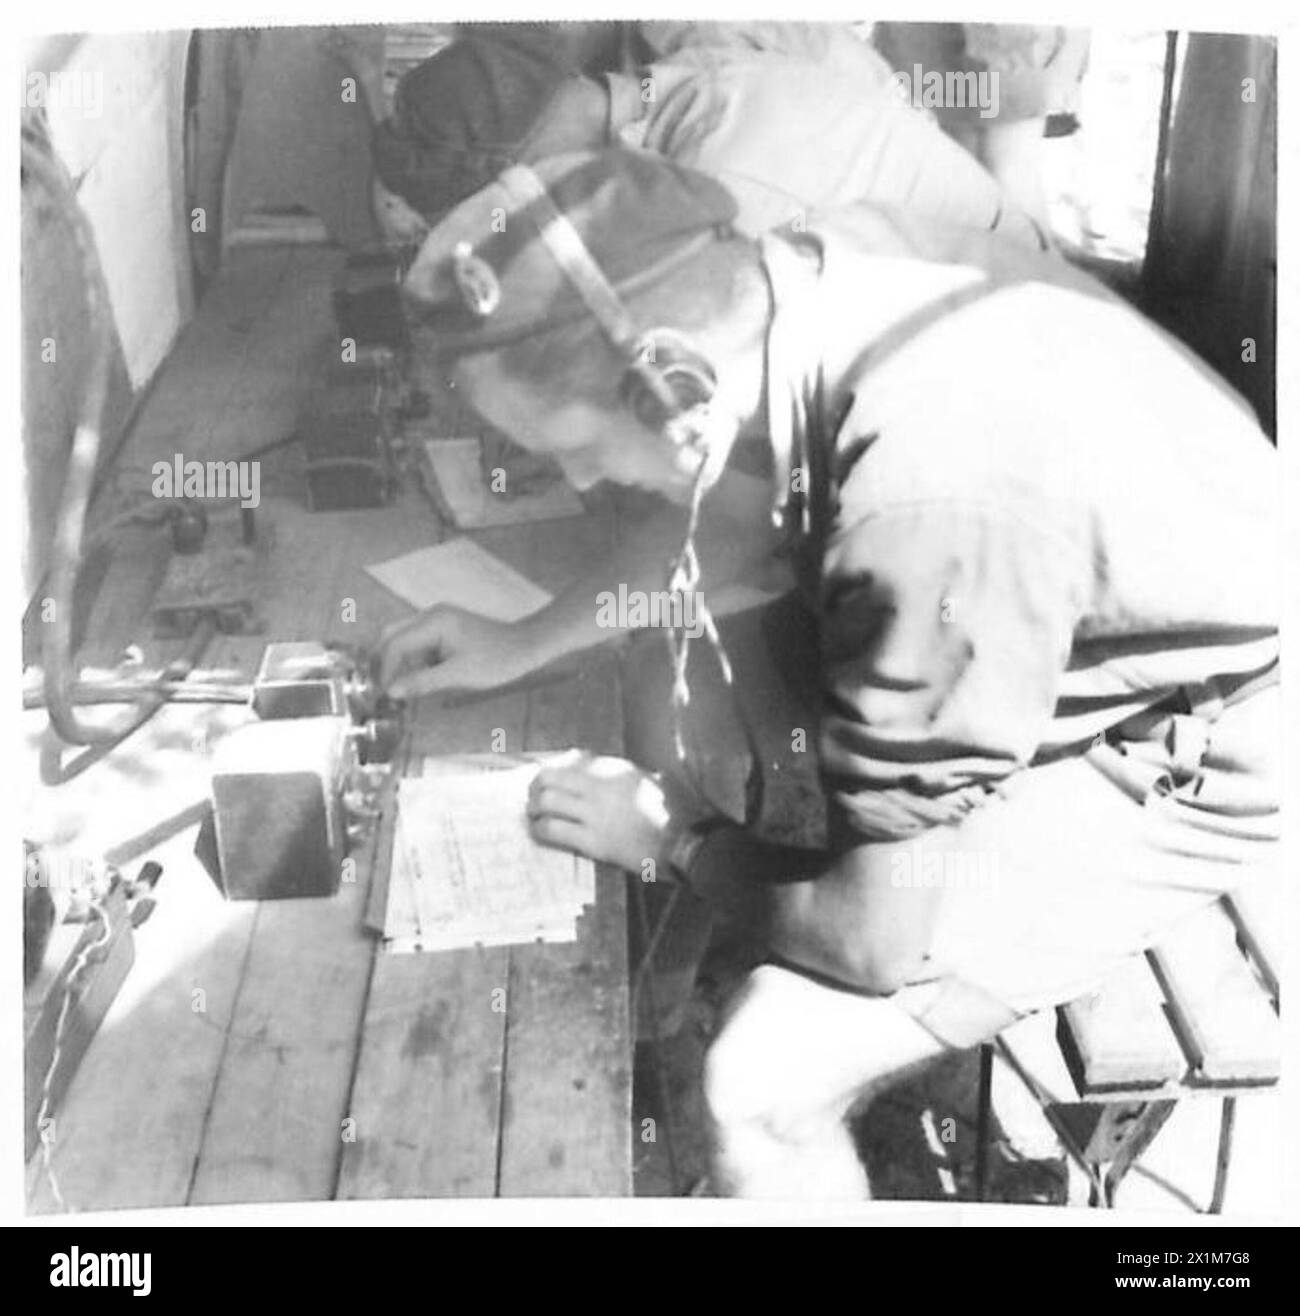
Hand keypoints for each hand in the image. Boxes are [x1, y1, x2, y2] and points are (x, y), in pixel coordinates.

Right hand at [375, 605, 538, 698]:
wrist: (525, 647)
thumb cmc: (497, 660)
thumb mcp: (458, 675)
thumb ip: (422, 682)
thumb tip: (391, 691)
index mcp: (434, 622)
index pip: (395, 644)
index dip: (384, 670)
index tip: (380, 693)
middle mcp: (431, 615)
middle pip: (391, 636)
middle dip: (382, 662)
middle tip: (379, 689)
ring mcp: (437, 620)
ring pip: (402, 638)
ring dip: (395, 662)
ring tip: (394, 688)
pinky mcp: (444, 628)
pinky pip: (417, 642)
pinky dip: (410, 660)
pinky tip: (413, 679)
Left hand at [526, 751, 673, 874]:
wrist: (684, 842)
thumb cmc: (672, 811)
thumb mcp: (650, 778)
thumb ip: (624, 772)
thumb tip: (599, 768)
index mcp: (615, 768)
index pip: (571, 761)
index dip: (553, 769)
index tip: (546, 778)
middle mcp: (601, 785)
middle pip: (550, 777)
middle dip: (535, 786)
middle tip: (532, 796)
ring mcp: (595, 813)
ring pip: (546, 801)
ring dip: (534, 808)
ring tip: (533, 815)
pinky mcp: (593, 840)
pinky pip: (553, 829)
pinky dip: (540, 829)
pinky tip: (539, 831)